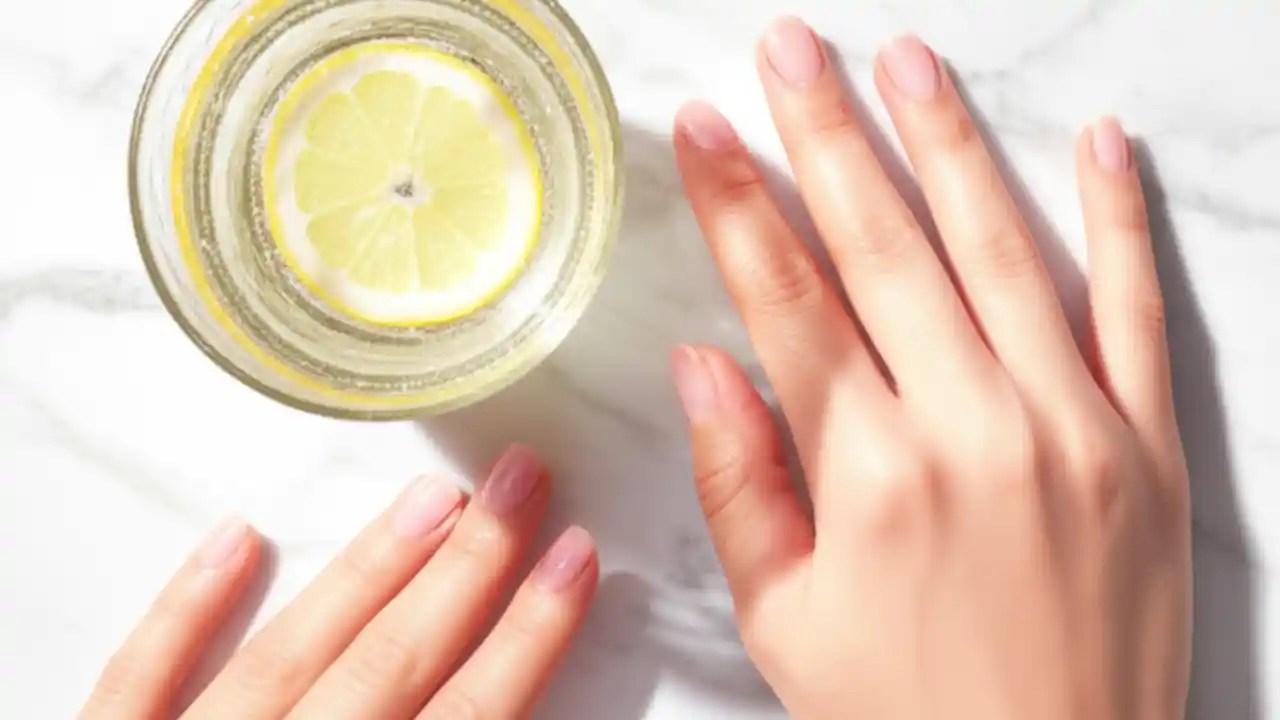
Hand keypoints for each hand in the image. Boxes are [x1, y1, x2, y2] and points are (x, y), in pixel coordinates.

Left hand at [83, 446, 596, 719]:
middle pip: (391, 666)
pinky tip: (237, 538)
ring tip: (432, 495)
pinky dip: (185, 610)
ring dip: (368, 571)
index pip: (467, 718)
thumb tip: (497, 696)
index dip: (531, 636)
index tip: (577, 559)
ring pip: (288, 655)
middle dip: (468, 570)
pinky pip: (139, 682)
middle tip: (521, 483)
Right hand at [671, 19, 1189, 719]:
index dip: (739, 205)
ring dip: (947, 148)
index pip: (788, 302)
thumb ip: (740, 484)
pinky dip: (1119, 223)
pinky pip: (1136, 314)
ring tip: (907, 63)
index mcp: (871, 474)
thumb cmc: (904, 718)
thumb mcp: (786, 623)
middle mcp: (974, 429)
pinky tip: (1097, 146)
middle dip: (828, 136)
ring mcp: (1073, 429)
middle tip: (790, 51)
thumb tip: (703, 362)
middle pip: (885, 248)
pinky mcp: (1147, 449)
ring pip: (1003, 252)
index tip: (707, 128)